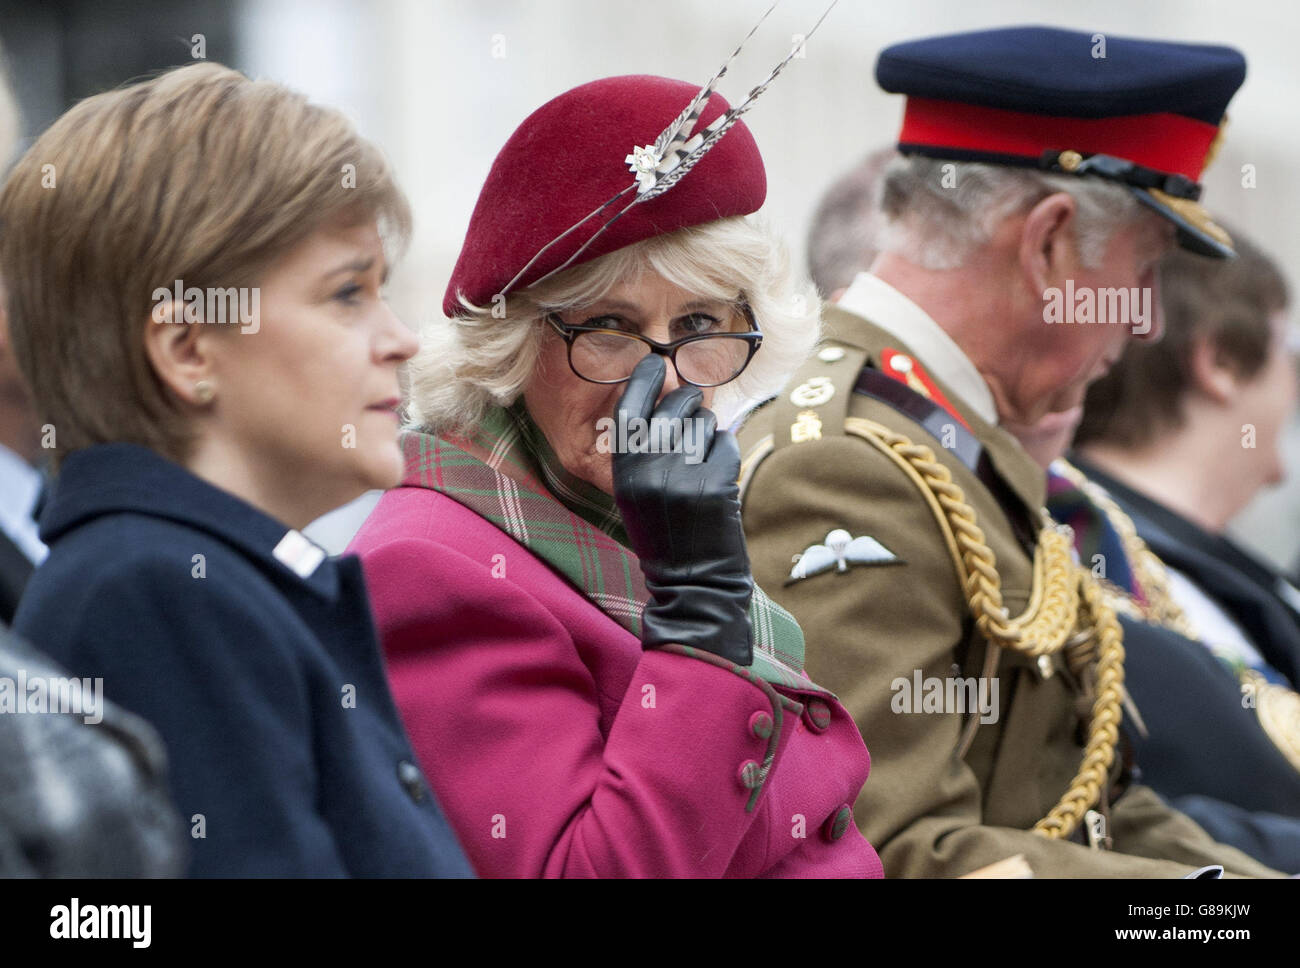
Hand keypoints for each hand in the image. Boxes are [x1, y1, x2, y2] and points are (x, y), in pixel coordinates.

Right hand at [611, 355, 752, 664]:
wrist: (692, 583)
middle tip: (695, 412)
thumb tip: (668, 392)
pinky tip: (719, 479)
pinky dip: (727, 454)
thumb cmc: (666, 532)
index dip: (643, 378)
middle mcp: (649, 471)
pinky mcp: (716, 486)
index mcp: (624, 471)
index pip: (630, 408)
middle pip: (674, 406)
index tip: (655, 360)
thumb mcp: (638, 491)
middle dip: (690, 401)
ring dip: (710, 433)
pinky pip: (727, 443)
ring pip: (705, 422)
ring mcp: (683, 477)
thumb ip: (645, 447)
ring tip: (704, 462)